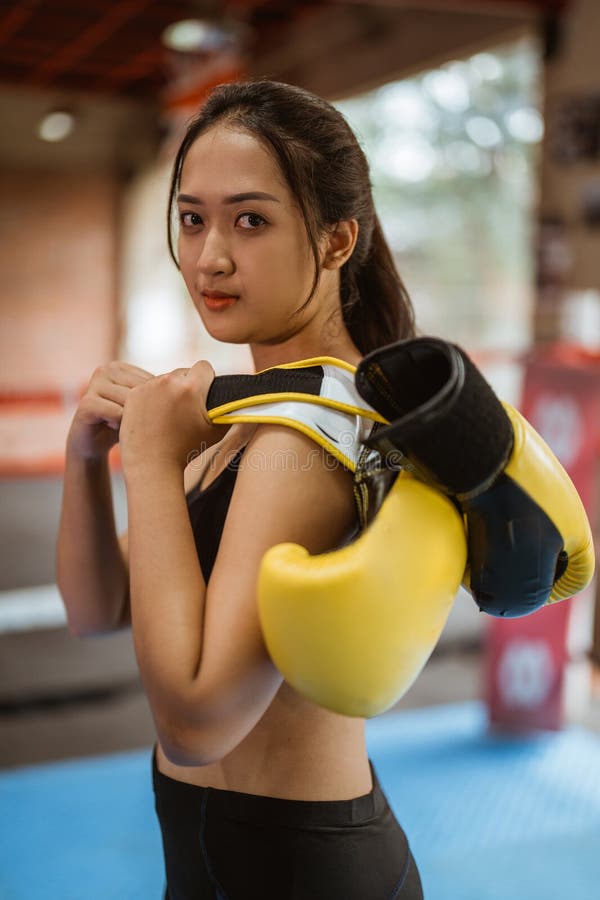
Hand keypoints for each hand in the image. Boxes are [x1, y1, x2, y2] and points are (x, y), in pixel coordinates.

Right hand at [67, 361, 154, 460]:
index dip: (160, 404)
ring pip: (131, 402)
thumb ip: (160, 393)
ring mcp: (94, 384)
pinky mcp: (86, 403)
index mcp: (120, 367)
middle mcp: (106, 370)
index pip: (154, 381)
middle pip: (143, 392)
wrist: (91, 443)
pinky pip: (117, 413)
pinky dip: (121, 426)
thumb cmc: (122, 424)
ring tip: (125, 426)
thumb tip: (192, 388)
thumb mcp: (143, 406)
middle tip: (141, 426)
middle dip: (147, 413)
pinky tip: (113, 429)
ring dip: (134, 421)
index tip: (153, 417)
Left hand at [119, 360, 229, 475]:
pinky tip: (155, 416)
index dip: (207, 379)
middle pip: (184, 371)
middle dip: (187, 385)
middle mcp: (168, 381)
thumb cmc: (187, 449)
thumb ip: (229, 410)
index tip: (205, 393)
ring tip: (170, 415)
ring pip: (165, 379)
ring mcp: (148, 386)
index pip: (204, 366)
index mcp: (191, 387)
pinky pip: (148, 387)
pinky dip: (153, 398)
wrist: (152, 464)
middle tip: (187, 408)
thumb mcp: (216, 431)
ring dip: (169, 390)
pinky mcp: (134, 393)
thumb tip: (240, 400)